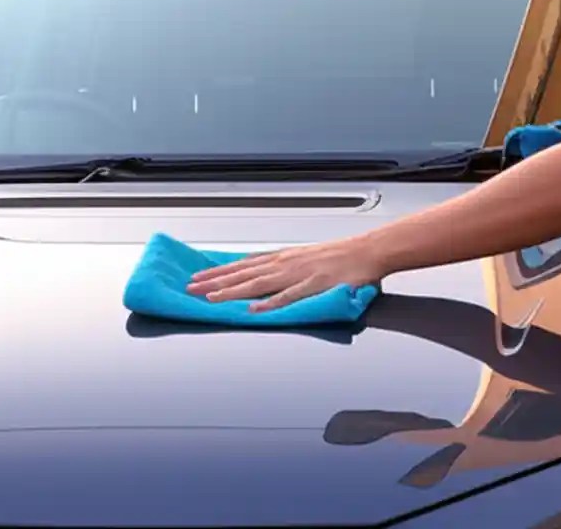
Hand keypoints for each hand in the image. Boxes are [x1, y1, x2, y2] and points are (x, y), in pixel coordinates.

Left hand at [185, 237, 386, 312]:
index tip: (198, 276)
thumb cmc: (342, 256)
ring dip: (233, 291)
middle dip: (216, 281)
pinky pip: (289, 297)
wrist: (369, 250)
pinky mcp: (315, 286)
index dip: (219, 271)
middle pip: (244, 274)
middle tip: (191, 288)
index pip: (244, 264)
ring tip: (211, 298)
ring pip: (259, 284)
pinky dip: (270, 304)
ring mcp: (299, 275)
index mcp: (284, 257)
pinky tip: (254, 310)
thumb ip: (286, 266)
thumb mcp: (307, 257)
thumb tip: (264, 274)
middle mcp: (286, 263)